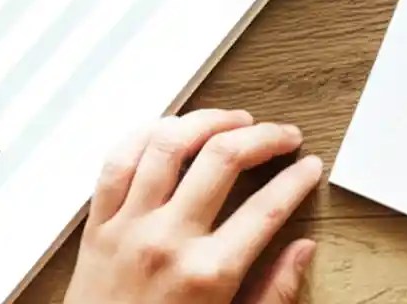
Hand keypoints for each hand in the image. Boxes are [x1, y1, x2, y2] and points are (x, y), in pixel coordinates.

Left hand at [64, 110, 322, 303]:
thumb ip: (273, 293)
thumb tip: (303, 249)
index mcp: (208, 274)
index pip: (266, 207)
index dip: (295, 179)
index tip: (309, 165)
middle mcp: (167, 240)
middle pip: (221, 160)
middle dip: (261, 137)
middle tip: (281, 135)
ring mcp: (128, 226)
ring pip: (167, 145)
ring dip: (206, 121)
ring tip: (233, 120)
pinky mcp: (97, 222)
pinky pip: (117, 160)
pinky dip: (144, 134)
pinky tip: (169, 128)